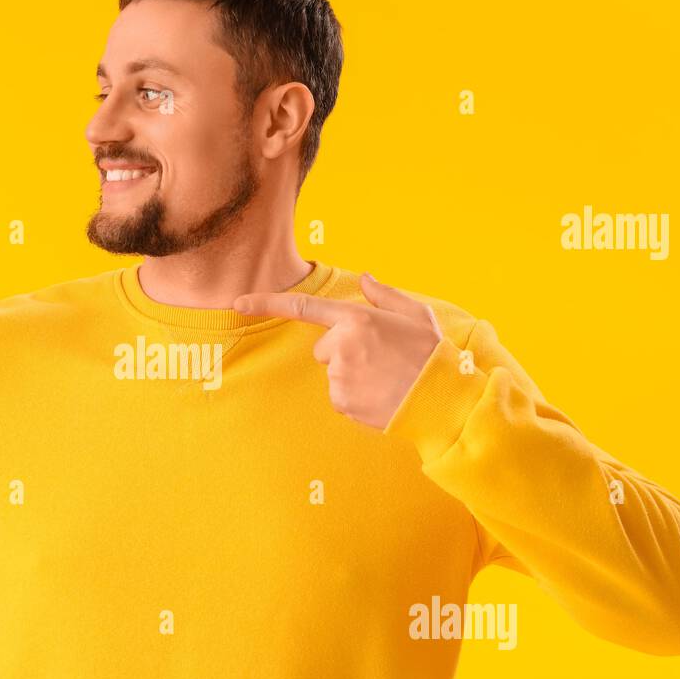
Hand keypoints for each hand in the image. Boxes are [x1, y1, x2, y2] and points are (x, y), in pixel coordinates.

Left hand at [233, 273, 442, 429]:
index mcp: (356, 319)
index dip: (266, 303)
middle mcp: (342, 345)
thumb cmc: (431, 354)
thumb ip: (385, 295)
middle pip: (323, 349)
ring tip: (384, 379)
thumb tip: (366, 277)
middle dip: (343, 353)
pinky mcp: (341, 401)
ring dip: (351, 376)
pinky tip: (379, 395)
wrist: (441, 397)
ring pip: (332, 374)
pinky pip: (339, 397)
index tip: (238, 303)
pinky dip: (355, 398)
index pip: (303, 308)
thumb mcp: (414, 314)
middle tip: (379, 360)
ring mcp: (340, 375)